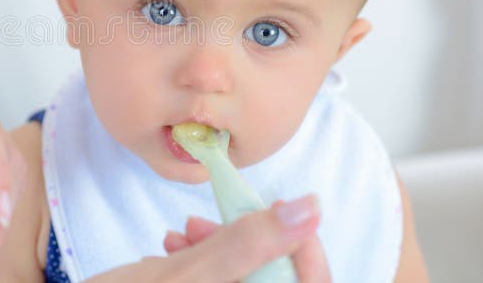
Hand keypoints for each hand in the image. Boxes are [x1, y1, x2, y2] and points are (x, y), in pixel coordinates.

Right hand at [86, 195, 329, 282]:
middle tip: (204, 224)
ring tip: (180, 234)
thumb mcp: (185, 275)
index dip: (305, 249)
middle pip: (276, 281)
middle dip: (247, 246)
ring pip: (248, 282)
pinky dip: (204, 267)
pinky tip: (173, 252)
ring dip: (220, 252)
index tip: (277, 211)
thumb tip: (309, 208)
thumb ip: (248, 243)